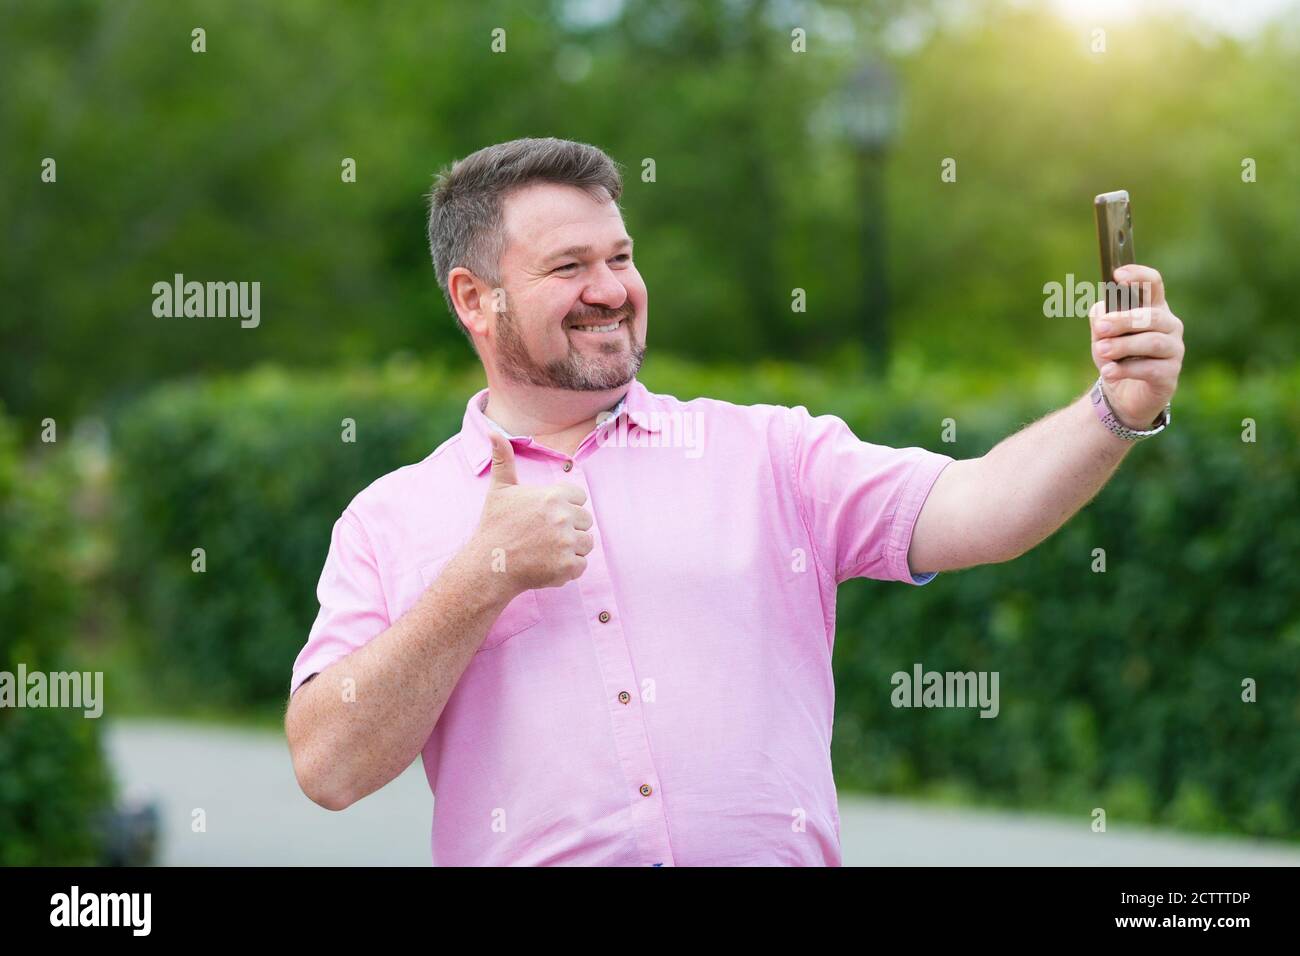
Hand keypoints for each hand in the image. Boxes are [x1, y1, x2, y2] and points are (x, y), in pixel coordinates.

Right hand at [468, 431, 593, 596]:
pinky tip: (547, 564)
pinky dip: (568, 568)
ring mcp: (567, 542)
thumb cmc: (494, 526)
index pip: (580, 498)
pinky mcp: (567, 566)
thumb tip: (493, 431)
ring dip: (571, 548)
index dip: (566, 508)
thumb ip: (503, 459)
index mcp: (553, 496)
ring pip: (586, 543)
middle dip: (569, 528)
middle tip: (543, 536)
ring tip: (546, 550)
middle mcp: (563, 517)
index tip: (546, 517)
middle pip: (585, 521)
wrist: (488, 565)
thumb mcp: (499, 490)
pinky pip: (581, 565)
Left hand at [1088, 264, 1184, 428]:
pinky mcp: (1170, 375)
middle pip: (1151, 316)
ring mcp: (1174, 350)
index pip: (1154, 284)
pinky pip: (1150, 369)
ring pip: (1152, 342)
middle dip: (1123, 321)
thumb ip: (1101, 319)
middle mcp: (1169, 326)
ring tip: (1101, 350)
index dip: (1139, 276)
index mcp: (1153, 308)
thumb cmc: (1116, 356)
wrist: (1122, 394)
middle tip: (1100, 328)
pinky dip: (1126, 369)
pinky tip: (1108, 372)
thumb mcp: (1102, 335)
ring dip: (1123, 345)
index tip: (1118, 275)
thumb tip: (1101, 311)